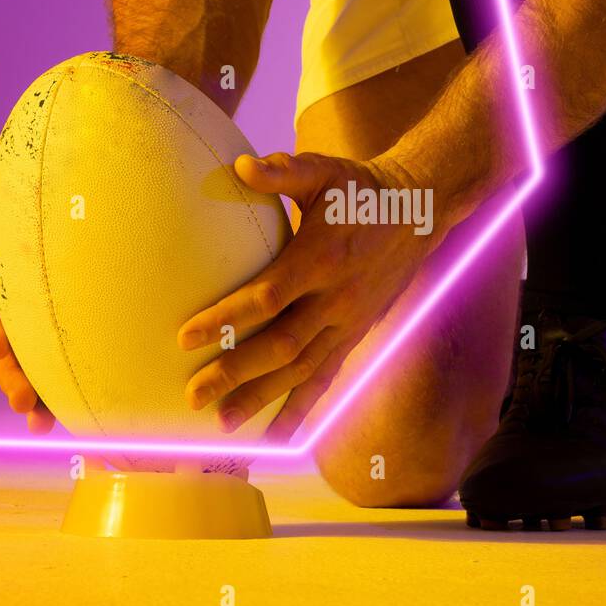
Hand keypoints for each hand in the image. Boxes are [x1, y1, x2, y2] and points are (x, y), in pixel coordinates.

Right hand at [0, 216, 55, 434]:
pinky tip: (49, 426)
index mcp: (10, 301)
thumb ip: (3, 230)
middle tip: (22, 398)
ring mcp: (40, 351)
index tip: (2, 345)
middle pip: (6, 362)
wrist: (105, 262)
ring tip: (37, 421)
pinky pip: (51, 392)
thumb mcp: (32, 235)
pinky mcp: (63, 367)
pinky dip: (48, 410)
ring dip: (28, 402)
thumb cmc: (59, 247)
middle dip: (11, 380)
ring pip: (24, 381)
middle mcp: (21, 329)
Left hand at [178, 152, 437, 442]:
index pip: (268, 297)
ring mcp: (350, 322)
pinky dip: (301, 410)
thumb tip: (239, 167)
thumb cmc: (360, 188)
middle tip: (192, 396)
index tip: (186, 337)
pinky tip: (274, 439)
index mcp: (322, 259)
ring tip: (222, 424)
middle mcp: (337, 298)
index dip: (229, 320)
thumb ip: (282, 172)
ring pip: (303, 372)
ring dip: (263, 400)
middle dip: (235, 373)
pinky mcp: (357, 335)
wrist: (420, 210)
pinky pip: (326, 379)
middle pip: (281, 347)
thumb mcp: (323, 171)